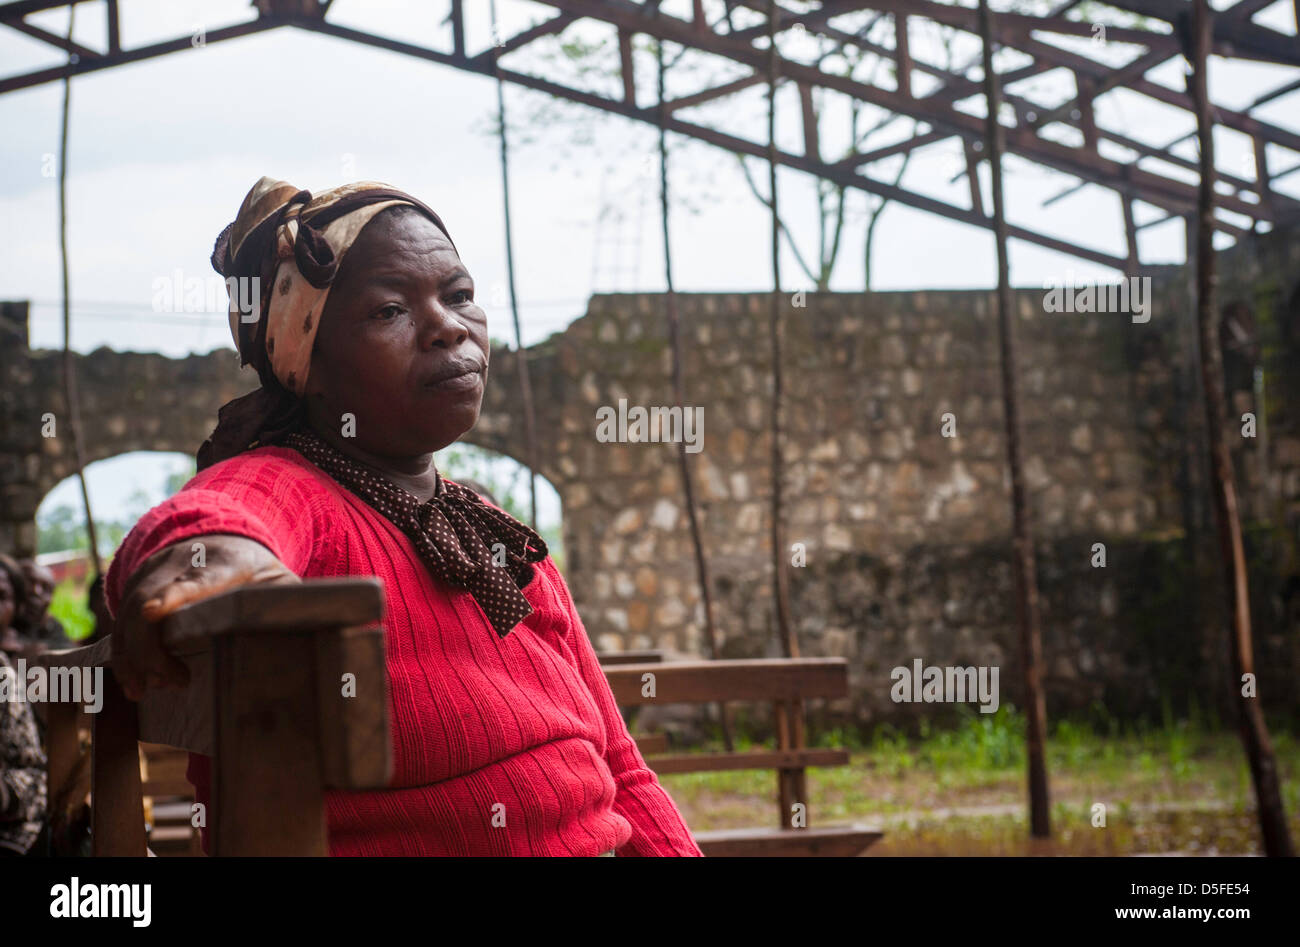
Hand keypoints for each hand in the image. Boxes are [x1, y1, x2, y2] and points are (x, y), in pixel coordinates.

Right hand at [111, 534, 299, 700]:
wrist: (217, 537)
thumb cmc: (254, 569)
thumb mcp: (277, 579)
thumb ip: (285, 600)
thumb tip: (299, 628)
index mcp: (222, 563)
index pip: (196, 580)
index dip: (174, 595)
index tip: (154, 611)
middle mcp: (179, 564)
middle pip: (150, 602)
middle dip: (150, 646)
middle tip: (170, 681)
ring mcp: (153, 573)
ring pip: (129, 613)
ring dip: (132, 656)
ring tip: (144, 690)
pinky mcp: (136, 586)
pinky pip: (120, 622)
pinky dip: (123, 654)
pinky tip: (133, 682)